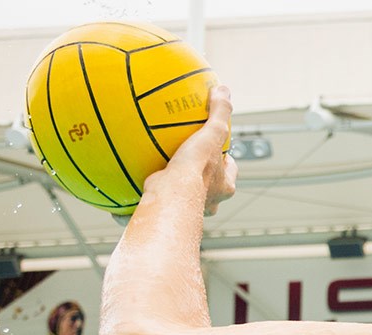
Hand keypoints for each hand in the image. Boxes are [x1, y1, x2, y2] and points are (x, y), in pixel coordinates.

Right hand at [167, 84, 238, 215]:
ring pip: (187, 193)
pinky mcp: (169, 208)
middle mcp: (210, 201)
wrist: (170, 196)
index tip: (216, 146)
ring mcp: (189, 207)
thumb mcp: (212, 133)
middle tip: (190, 155)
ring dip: (178, 181)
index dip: (225, 157)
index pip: (229, 169)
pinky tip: (141, 174)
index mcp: (225, 187)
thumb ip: (219, 112)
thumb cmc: (196, 168)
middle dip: (202, 172)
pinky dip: (154, 187)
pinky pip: (162, 195)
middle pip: (209, 183)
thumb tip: (223, 89)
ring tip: (165, 164)